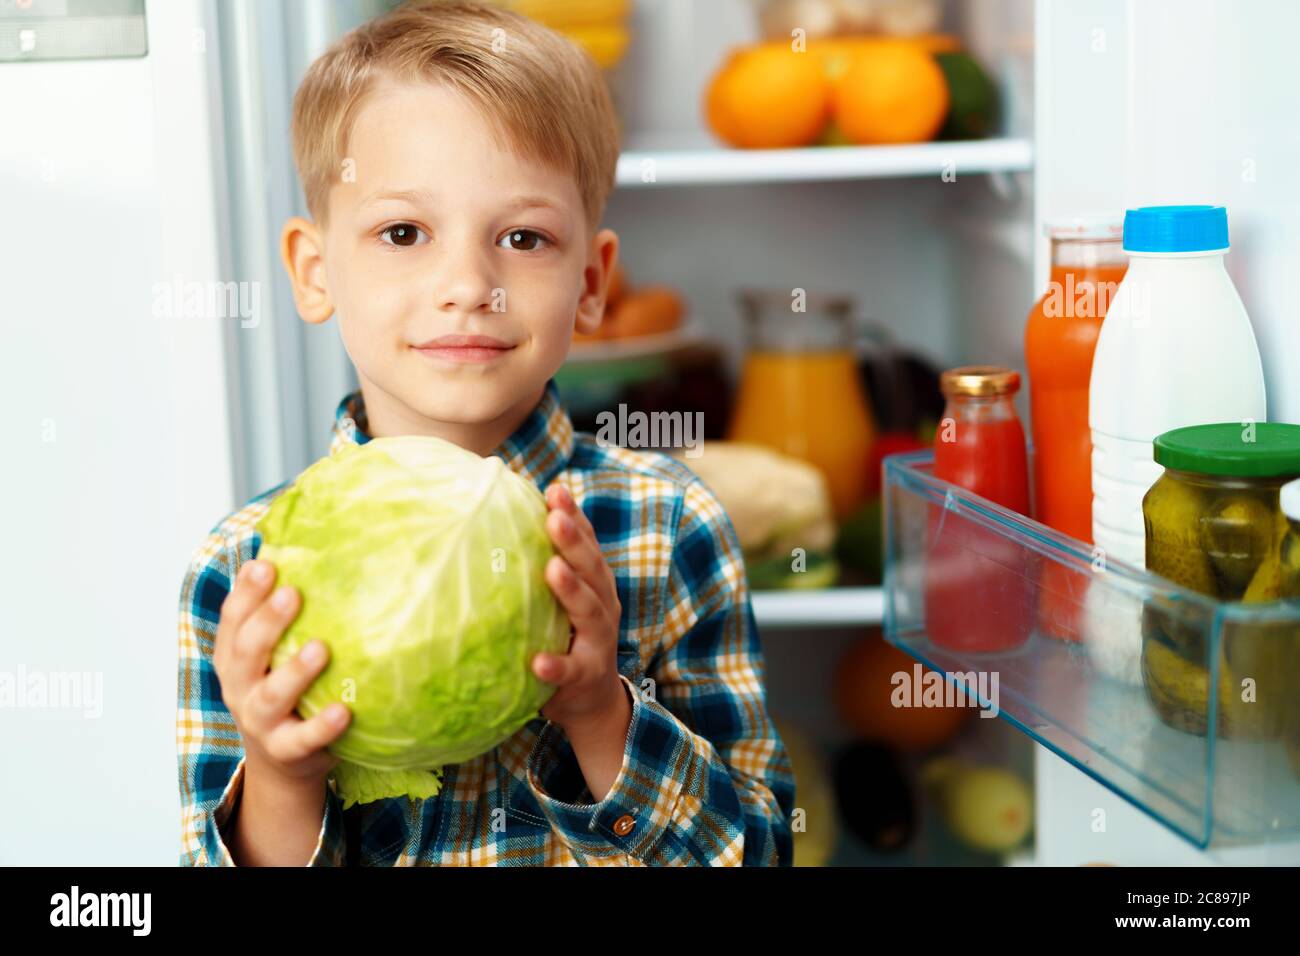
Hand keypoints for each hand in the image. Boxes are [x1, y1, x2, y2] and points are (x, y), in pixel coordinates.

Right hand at [213, 559, 351, 789]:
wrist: (281, 761)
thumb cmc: (283, 689)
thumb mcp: (273, 651)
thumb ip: (281, 610)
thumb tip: (298, 547)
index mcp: (235, 656)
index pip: (233, 620)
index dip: (246, 592)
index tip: (266, 564)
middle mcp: (241, 687)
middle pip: (246, 652)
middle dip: (267, 622)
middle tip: (293, 593)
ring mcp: (260, 721)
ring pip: (271, 696)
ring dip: (294, 671)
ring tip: (321, 648)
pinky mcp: (287, 751)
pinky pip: (303, 740)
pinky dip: (322, 726)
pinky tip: (344, 710)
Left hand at [532, 484, 625, 731]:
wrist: (593, 701)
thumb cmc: (567, 639)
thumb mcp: (561, 603)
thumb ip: (540, 571)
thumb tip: (491, 527)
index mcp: (595, 583)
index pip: (587, 542)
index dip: (574, 515)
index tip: (554, 490)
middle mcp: (603, 605)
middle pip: (591, 568)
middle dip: (573, 541)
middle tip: (553, 518)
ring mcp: (599, 641)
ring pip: (589, 611)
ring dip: (571, 589)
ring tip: (552, 570)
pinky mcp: (587, 676)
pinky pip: (571, 670)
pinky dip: (556, 665)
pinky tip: (538, 662)